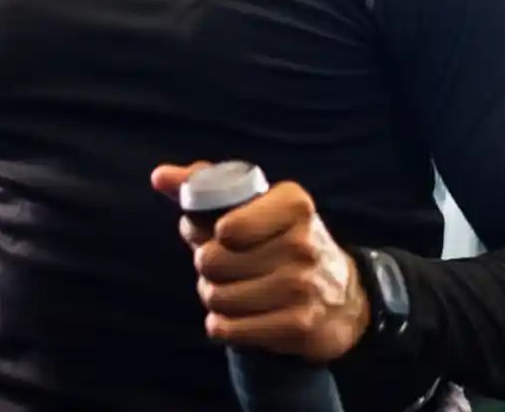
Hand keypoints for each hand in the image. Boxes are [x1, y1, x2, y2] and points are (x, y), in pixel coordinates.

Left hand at [152, 162, 369, 362]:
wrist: (345, 297)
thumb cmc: (283, 242)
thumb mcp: (256, 205)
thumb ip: (205, 185)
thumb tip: (159, 175)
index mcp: (293, 203)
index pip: (223, 226)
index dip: (205, 233)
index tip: (219, 235)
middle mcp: (302, 242)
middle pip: (211, 262)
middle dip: (207, 267)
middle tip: (223, 267)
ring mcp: (302, 286)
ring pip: (216, 298)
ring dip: (215, 297)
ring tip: (233, 290)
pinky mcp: (299, 325)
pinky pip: (228, 329)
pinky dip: (223, 326)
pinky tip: (240, 316)